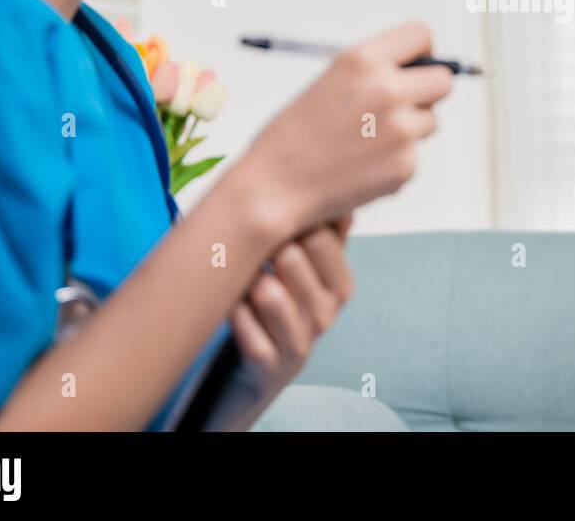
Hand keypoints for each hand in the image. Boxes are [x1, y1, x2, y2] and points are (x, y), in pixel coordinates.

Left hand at [215, 217, 353, 428]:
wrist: (258, 375)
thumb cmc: (279, 311)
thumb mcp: (305, 273)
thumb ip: (326, 236)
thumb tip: (343, 200)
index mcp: (340, 287)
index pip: (322, 237)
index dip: (289, 221)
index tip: (266, 217)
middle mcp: (326, 315)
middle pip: (293, 257)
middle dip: (264, 247)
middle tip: (247, 248)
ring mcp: (301, 344)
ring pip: (269, 292)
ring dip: (245, 281)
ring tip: (240, 281)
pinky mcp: (271, 368)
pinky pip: (245, 327)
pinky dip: (233, 313)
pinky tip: (231, 309)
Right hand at [243, 22, 453, 236]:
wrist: (274, 186)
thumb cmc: (295, 133)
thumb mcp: (331, 81)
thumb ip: (374, 72)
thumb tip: (420, 71)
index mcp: (363, 60)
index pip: (422, 35)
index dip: (421, 51)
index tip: (415, 64)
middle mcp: (387, 90)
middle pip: (443, 80)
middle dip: (427, 91)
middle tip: (404, 104)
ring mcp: (401, 130)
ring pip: (430, 121)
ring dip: (410, 129)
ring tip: (367, 141)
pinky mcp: (405, 165)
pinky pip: (414, 155)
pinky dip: (394, 161)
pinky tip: (362, 166)